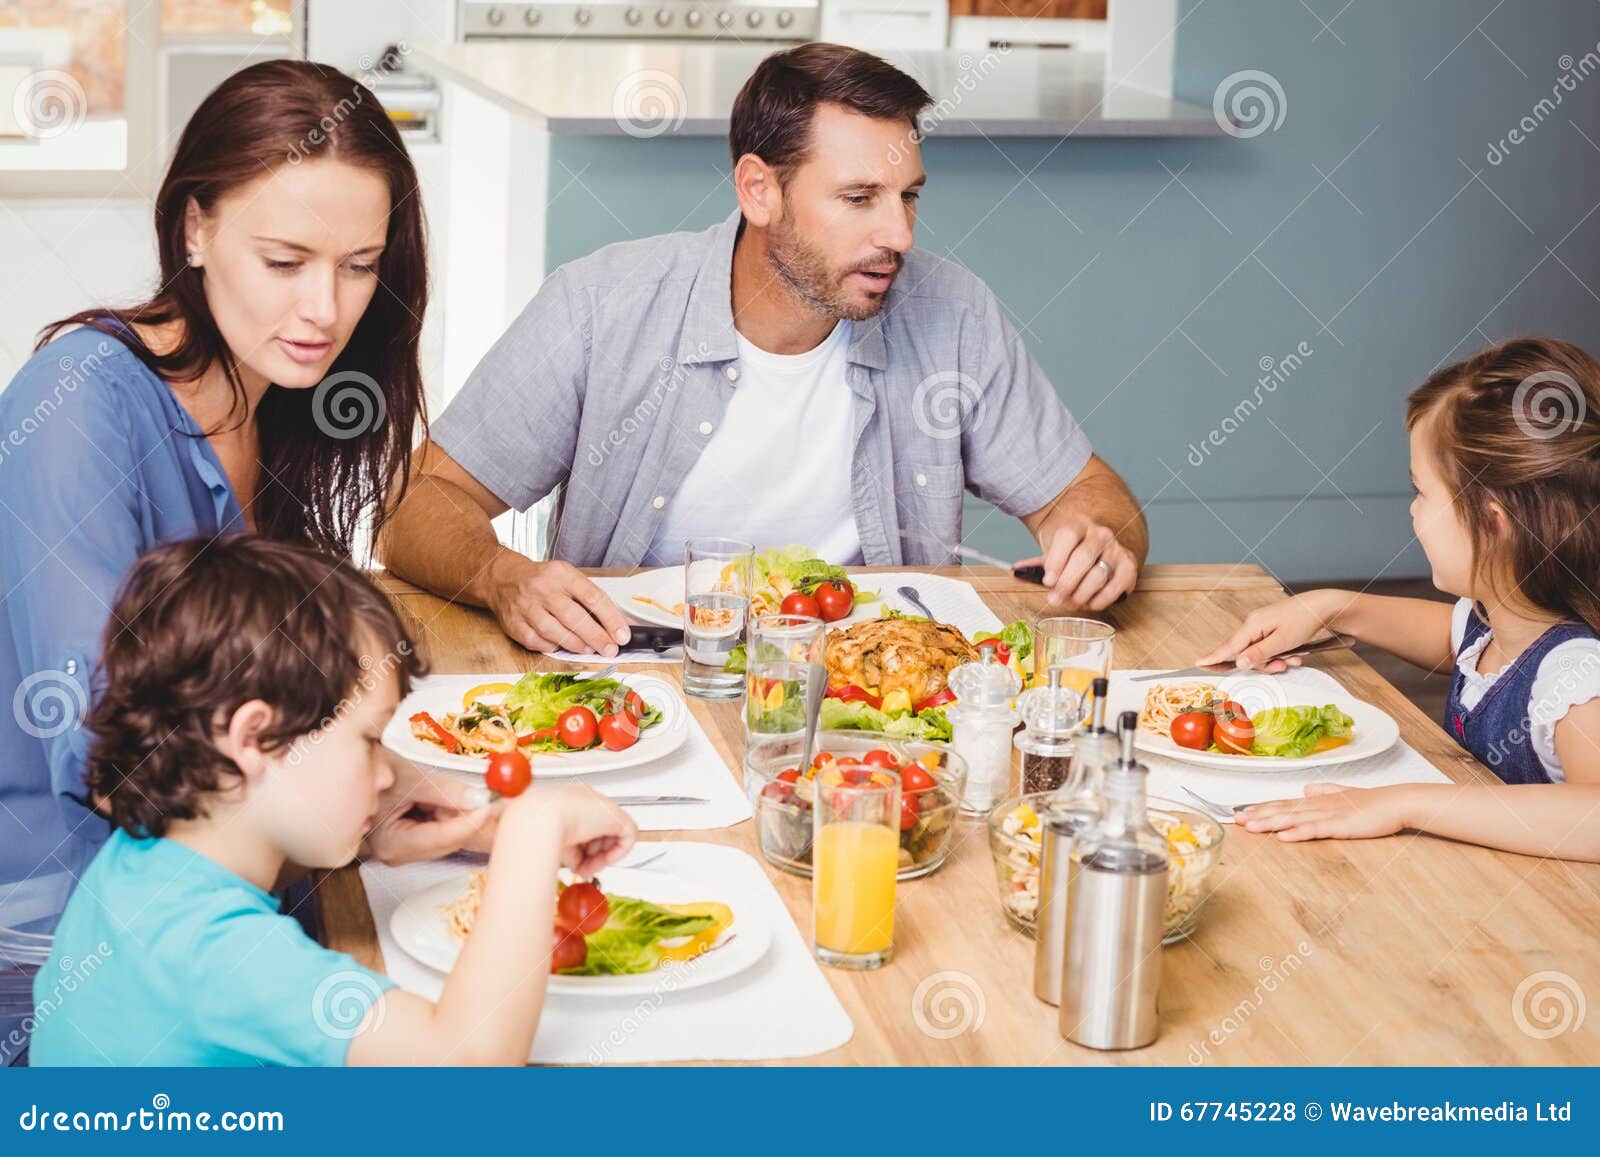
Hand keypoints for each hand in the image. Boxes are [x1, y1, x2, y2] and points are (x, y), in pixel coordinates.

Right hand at [365, 759, 494, 865]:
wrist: (357, 771)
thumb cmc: (374, 771)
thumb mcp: (411, 777)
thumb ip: (445, 791)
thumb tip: (479, 800)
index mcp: (391, 842)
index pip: (440, 838)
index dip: (469, 821)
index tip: (491, 804)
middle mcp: (397, 854)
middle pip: (448, 842)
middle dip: (470, 818)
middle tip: (495, 797)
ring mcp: (406, 851)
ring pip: (450, 837)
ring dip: (461, 815)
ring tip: (460, 793)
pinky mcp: (414, 843)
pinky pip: (444, 832)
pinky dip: (453, 816)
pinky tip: (450, 801)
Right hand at [486, 551, 632, 656]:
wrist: (503, 578)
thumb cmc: (543, 580)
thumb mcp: (568, 578)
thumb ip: (591, 598)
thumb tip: (619, 622)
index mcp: (561, 574)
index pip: (592, 597)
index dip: (611, 618)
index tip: (622, 634)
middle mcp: (542, 589)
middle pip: (573, 617)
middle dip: (596, 637)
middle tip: (610, 649)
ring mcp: (525, 607)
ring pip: (554, 632)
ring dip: (576, 644)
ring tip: (590, 649)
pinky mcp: (514, 624)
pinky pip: (537, 642)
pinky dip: (553, 647)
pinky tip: (562, 646)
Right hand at [505, 783, 637, 878]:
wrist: (539, 819)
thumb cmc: (537, 828)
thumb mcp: (554, 842)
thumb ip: (570, 851)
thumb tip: (578, 865)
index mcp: (568, 801)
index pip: (582, 826)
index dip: (581, 849)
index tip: (577, 864)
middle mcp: (585, 800)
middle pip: (597, 831)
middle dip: (592, 855)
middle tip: (585, 870)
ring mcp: (600, 805)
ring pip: (611, 835)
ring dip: (601, 858)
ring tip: (588, 868)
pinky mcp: (616, 814)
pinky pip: (628, 836)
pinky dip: (618, 853)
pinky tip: (603, 860)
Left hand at [1015, 514, 1137, 610]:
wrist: (1099, 541)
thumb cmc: (1072, 550)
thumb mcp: (1053, 551)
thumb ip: (1035, 564)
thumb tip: (1015, 574)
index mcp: (1077, 525)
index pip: (1067, 537)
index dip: (1056, 560)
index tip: (1048, 581)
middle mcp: (1100, 534)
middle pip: (1083, 558)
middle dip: (1066, 583)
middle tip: (1054, 599)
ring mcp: (1117, 550)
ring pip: (1099, 575)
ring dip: (1081, 595)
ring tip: (1069, 602)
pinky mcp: (1129, 567)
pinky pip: (1115, 588)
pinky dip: (1099, 600)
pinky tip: (1088, 602)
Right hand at [1194, 589, 1344, 672]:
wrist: (1321, 607)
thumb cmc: (1303, 620)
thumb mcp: (1282, 642)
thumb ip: (1259, 653)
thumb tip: (1238, 662)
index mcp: (1252, 625)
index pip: (1228, 646)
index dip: (1213, 656)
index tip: (1197, 663)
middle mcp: (1253, 625)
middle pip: (1245, 653)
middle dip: (1262, 664)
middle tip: (1281, 666)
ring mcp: (1261, 627)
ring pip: (1257, 653)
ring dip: (1274, 661)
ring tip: (1292, 659)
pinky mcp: (1269, 630)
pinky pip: (1266, 648)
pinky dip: (1278, 655)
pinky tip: (1292, 655)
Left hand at [1236, 783, 1409, 841]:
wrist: (1395, 803)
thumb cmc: (1372, 803)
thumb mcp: (1342, 795)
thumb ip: (1324, 792)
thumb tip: (1306, 790)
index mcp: (1317, 801)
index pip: (1284, 804)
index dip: (1262, 808)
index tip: (1242, 811)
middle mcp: (1317, 805)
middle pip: (1282, 810)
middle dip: (1258, 814)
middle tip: (1235, 819)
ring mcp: (1327, 814)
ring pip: (1293, 819)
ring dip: (1270, 822)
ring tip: (1250, 826)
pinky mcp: (1340, 825)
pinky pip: (1315, 830)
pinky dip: (1298, 832)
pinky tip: (1283, 836)